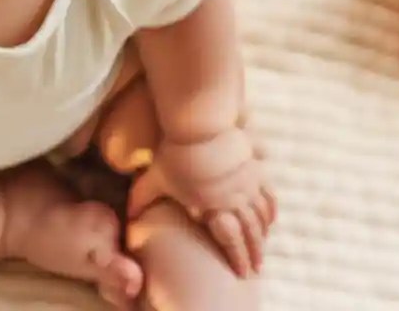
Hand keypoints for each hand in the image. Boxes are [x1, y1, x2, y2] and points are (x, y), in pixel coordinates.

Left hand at [127, 127, 275, 277]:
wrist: (198, 125)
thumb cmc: (174, 154)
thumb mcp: (153, 180)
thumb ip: (141, 199)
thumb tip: (127, 217)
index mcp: (212, 206)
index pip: (231, 240)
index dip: (238, 259)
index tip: (242, 274)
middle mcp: (235, 199)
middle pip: (252, 232)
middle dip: (255, 253)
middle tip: (257, 268)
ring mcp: (248, 184)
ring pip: (262, 215)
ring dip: (264, 233)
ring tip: (263, 245)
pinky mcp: (255, 169)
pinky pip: (268, 193)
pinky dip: (270, 208)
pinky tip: (270, 216)